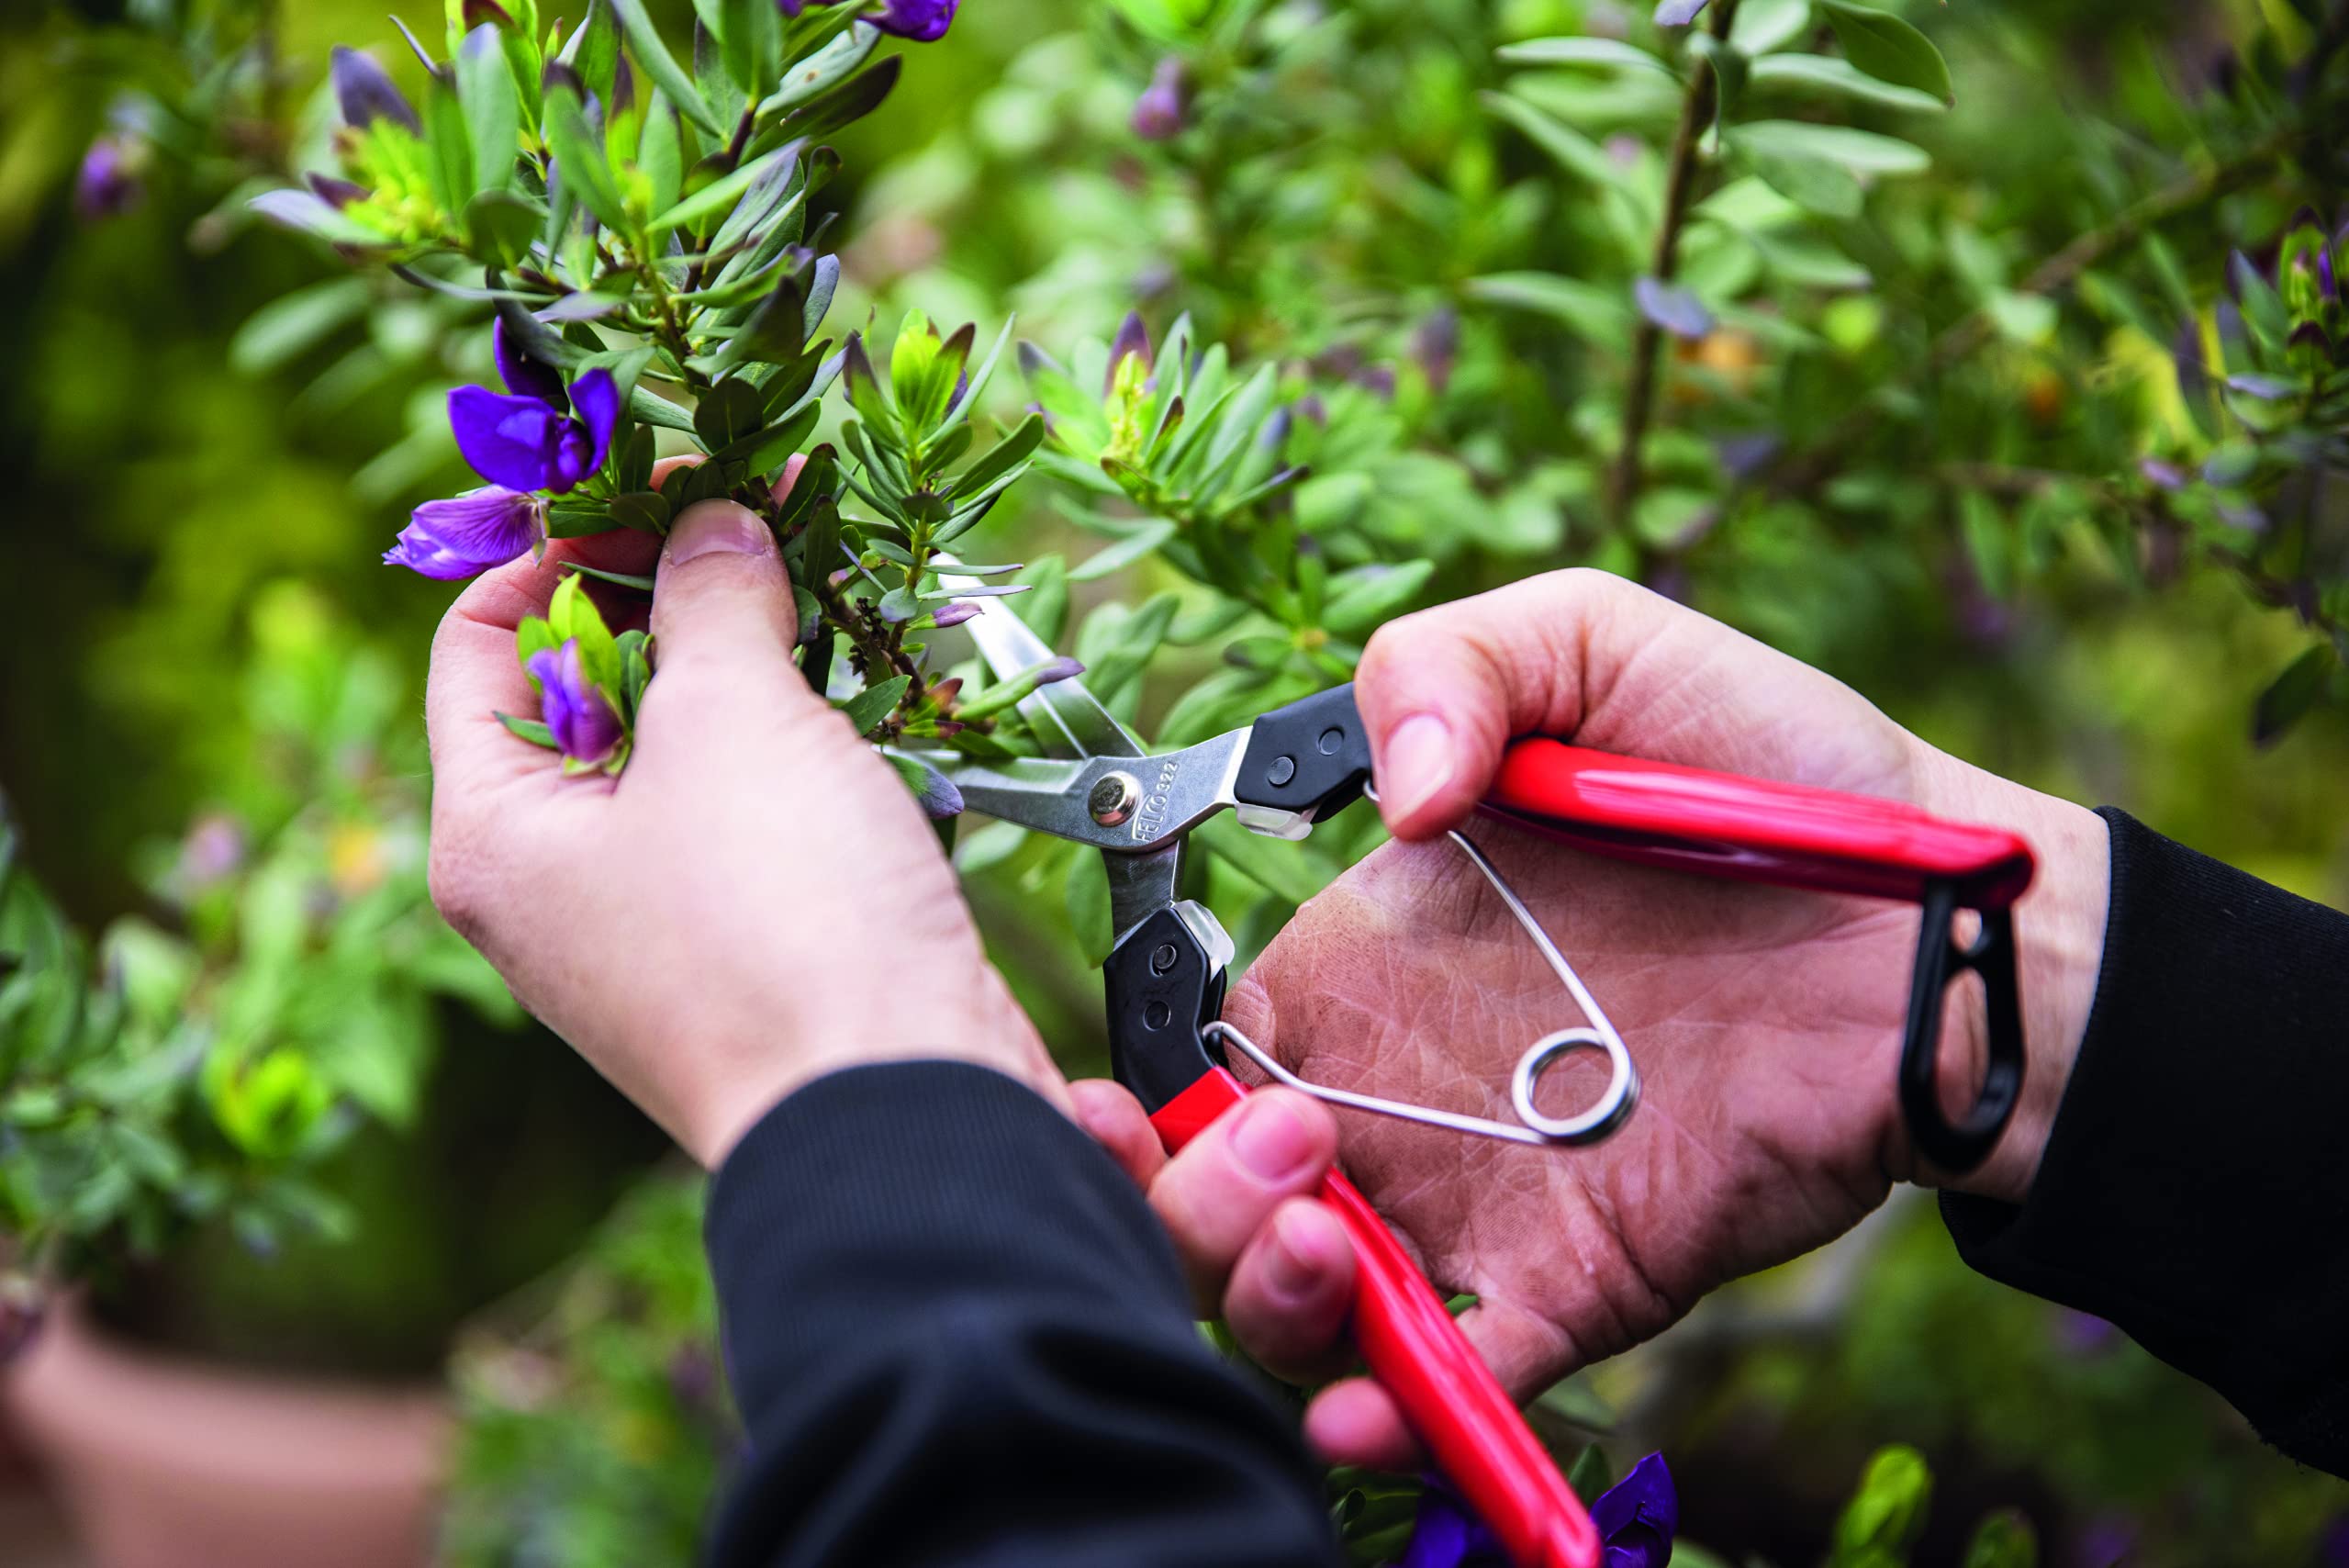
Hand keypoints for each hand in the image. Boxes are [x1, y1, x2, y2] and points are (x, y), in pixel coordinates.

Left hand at [424, 464, 1063, 1166]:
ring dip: (762, 664)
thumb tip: (715, 523)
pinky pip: (767, 814)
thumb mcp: (732, 723)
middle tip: (766, 516)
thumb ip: (713, 598)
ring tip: (832, 583)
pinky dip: (812, 746)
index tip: (665, 483)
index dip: (564, 543)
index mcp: (495, 834)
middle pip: (594, 690)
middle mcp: (560, 886)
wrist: (906, 1117)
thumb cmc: (780, 925)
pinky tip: (877, 691)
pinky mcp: (764, 948)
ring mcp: (663, 925)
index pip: (483, 639)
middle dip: (682, 593)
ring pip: (696, 750)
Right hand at [1080, 569, 2108, 1467]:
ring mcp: (1487, 1197)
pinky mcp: (1585, 1281)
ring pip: (1319, 1307)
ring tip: (1324, 1262)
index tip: (1124, 1108)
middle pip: (1228, 1200)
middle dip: (1195, 1212)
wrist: (1940, 910)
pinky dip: (1405, 1414)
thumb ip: (1450, 666)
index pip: (1206, 1054)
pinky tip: (1376, 1407)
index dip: (1145, 1093)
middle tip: (1291, 1163)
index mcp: (1367, 961)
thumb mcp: (1592, 642)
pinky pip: (1470, 1373)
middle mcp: (1402, 1095)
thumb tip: (1388, 811)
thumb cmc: (1766, 766)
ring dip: (1275, 1310)